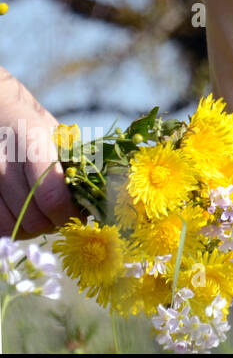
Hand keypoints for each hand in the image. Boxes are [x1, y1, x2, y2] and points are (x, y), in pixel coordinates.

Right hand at [0, 65, 78, 236]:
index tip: (79, 215)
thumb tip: (98, 200)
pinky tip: (21, 215)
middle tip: (61, 216)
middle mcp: (3, 160)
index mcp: (32, 142)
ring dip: (31, 229)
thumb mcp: (58, 136)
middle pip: (33, 218)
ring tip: (41, 215)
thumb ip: (75, 163)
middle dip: (53, 223)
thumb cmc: (33, 128)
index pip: (52, 197)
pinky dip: (11, 227)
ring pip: (12, 226)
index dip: (69, 215)